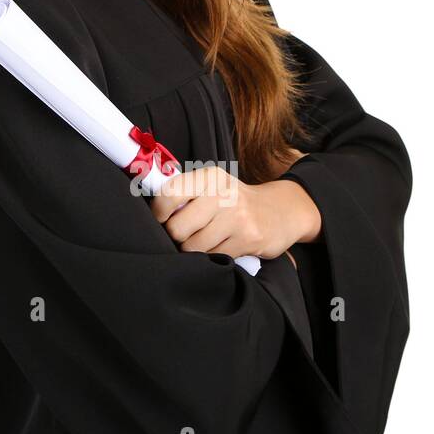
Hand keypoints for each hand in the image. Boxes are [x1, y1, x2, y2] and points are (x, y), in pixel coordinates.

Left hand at [149, 165, 320, 260]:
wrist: (280, 211)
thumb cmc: (234, 200)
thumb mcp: (212, 186)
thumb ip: (185, 193)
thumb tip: (153, 213)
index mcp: (209, 177)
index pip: (169, 194)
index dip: (158, 213)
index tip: (161, 220)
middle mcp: (223, 194)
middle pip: (177, 228)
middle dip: (177, 236)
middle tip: (185, 234)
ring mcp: (237, 217)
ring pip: (194, 247)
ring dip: (195, 249)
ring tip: (205, 240)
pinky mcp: (249, 239)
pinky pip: (215, 256)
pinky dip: (213, 256)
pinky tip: (222, 245)